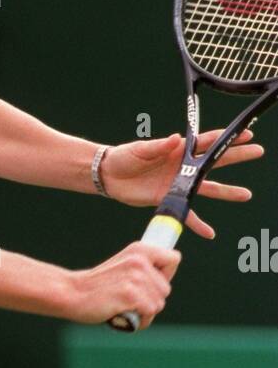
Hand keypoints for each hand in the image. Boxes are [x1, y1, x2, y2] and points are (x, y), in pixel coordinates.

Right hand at [67, 241, 181, 328]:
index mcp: (140, 250)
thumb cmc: (98, 286)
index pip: (174, 259)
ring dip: (144, 312)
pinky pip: (150, 313)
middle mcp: (140, 260)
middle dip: (151, 299)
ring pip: (159, 303)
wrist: (72, 293)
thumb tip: (164, 284)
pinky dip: (140, 321)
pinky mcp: (131, 295)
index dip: (164, 275)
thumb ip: (143, 269)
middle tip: (129, 301)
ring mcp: (136, 277)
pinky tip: (125, 316)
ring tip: (126, 309)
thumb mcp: (123, 266)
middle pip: (166, 289)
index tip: (148, 283)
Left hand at [100, 130, 262, 238]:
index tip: (247, 133)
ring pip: (208, 189)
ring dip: (227, 192)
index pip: (207, 142)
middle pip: (215, 162)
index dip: (227, 138)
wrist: (109, 176)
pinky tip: (210, 233)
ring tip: (246, 195)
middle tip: (258, 152)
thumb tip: (177, 139)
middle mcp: (183, 167)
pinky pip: (186, 214)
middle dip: (237, 156)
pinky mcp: (168, 200)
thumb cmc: (124, 157)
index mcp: (178, 150)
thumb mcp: (140, 149)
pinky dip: (197, 224)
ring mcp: (178, 184)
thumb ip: (159, 146)